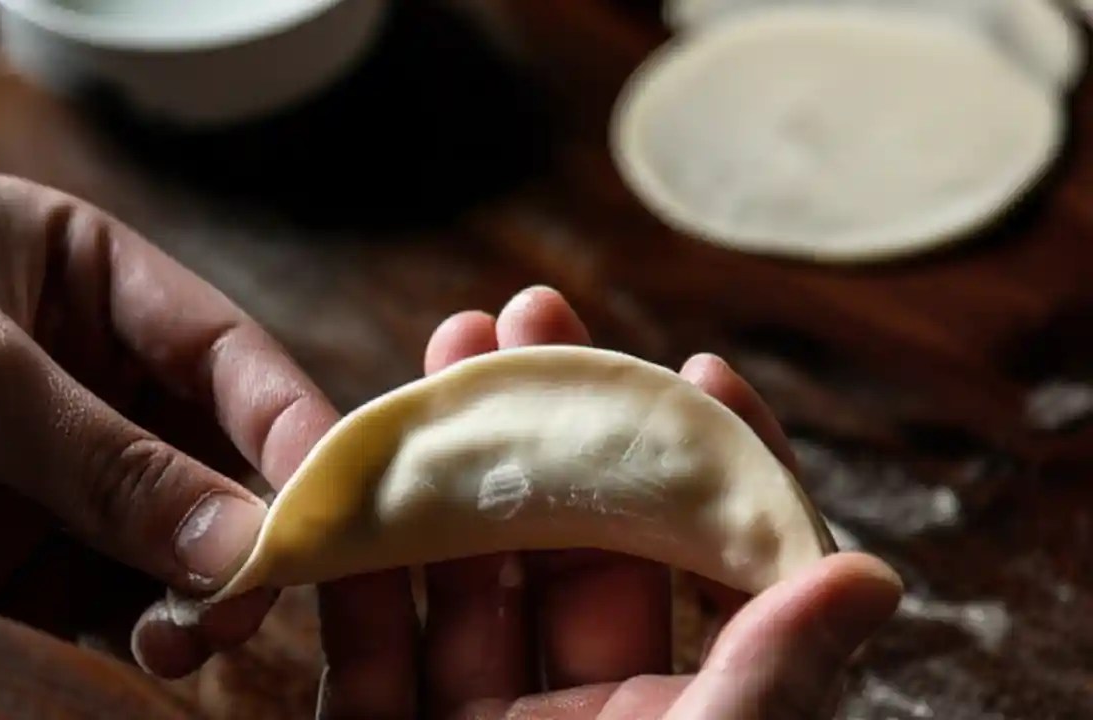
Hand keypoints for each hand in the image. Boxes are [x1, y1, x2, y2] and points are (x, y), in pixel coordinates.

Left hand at [0, 168, 338, 652]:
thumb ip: (107, 461)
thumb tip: (244, 545)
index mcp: (86, 273)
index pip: (222, 351)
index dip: (286, 422)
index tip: (335, 501)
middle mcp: (83, 366)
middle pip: (206, 450)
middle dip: (245, 520)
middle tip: (266, 591)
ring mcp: (43, 460)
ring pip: (163, 530)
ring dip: (197, 583)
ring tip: (196, 634)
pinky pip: (97, 586)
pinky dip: (138, 619)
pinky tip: (154, 644)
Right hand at [324, 288, 899, 718]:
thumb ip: (770, 691)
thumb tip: (870, 574)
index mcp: (680, 717)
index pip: (710, 568)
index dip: (708, 464)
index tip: (698, 371)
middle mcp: (584, 710)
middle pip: (575, 541)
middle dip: (553, 424)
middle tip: (532, 318)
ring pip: (466, 570)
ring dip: (451, 465)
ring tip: (444, 354)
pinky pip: (369, 640)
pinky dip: (354, 562)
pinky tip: (349, 477)